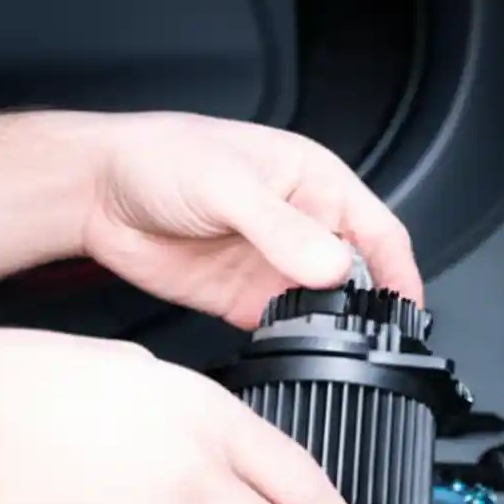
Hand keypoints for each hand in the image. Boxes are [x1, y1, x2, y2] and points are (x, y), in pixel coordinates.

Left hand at [83, 113, 422, 328]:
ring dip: (325, 328)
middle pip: (355, 276)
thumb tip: (331, 265)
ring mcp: (272, 264)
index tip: (409, 308)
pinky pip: (279, 328)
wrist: (94, 190)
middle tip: (361, 332)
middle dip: (363, 307)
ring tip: (320, 341)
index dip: (400, 271)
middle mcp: (301, 225)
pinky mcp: (242, 297)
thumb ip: (282, 229)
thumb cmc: (160, 156)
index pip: (379, 232)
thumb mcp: (229, 185)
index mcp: (315, 183)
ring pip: (320, 307)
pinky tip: (284, 347)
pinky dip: (288, 342)